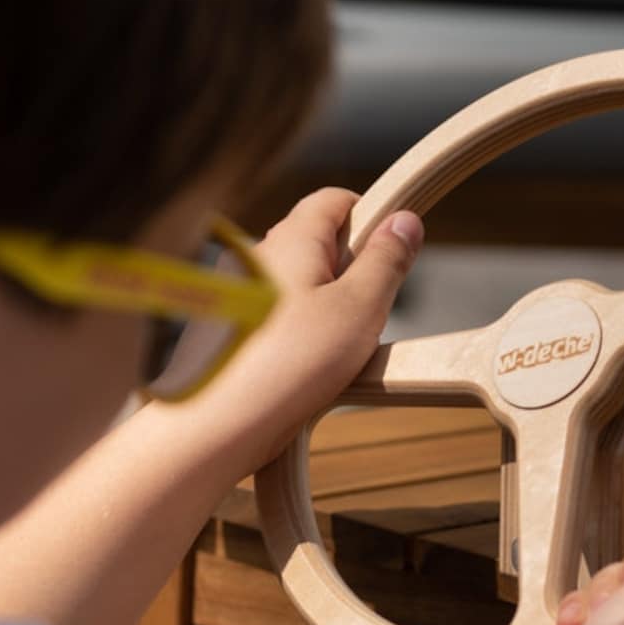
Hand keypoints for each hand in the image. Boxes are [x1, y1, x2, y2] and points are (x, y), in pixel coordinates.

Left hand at [174, 187, 422, 477]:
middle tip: (369, 313)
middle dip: (352, 272)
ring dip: (328, 307)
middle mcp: (259, 256)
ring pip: (300, 284)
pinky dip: (300, 333)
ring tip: (337, 350)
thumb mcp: (359, 309)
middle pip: (319, 243)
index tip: (394, 252)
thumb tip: (405, 220)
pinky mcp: (233, 330)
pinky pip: (278, 317)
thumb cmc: (288, 365)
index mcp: (290, 238)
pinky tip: (306, 368)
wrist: (218, 424)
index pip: (336, 200)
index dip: (371, 217)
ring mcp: (241, 293)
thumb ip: (386, 261)